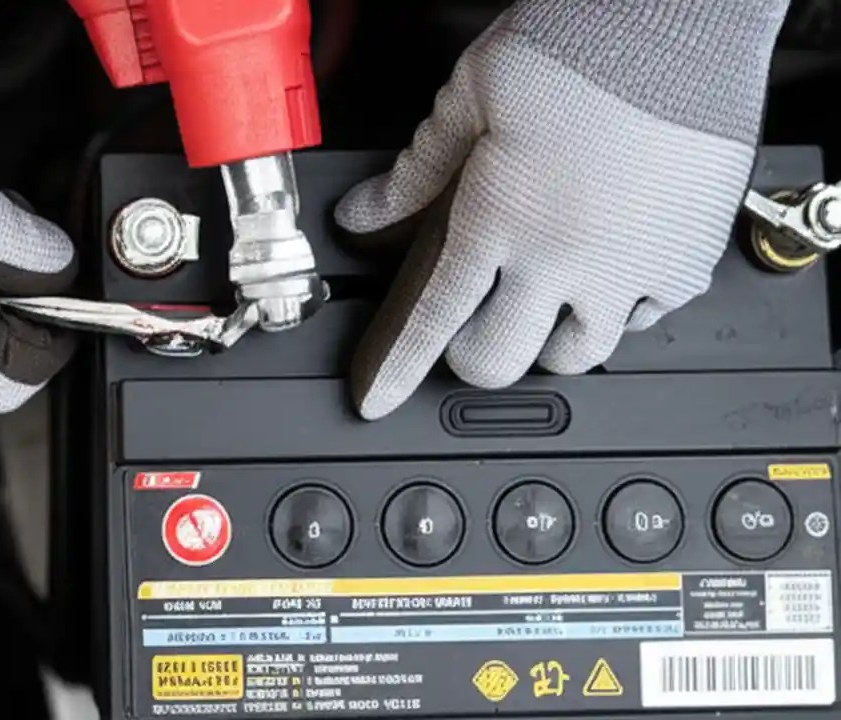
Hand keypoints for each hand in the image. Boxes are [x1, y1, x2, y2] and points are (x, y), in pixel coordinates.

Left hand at [334, 0, 788, 420]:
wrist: (678, 23)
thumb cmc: (575, 49)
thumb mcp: (469, 100)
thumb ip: (414, 172)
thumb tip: (365, 214)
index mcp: (495, 222)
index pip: (431, 321)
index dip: (399, 372)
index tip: (381, 401)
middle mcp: (558, 261)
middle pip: (498, 360)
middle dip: (471, 356)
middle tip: (473, 327)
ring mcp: (625, 269)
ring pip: (575, 356)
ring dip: (546, 339)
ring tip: (542, 299)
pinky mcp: (684, 261)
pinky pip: (646, 321)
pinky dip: (620, 310)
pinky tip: (608, 271)